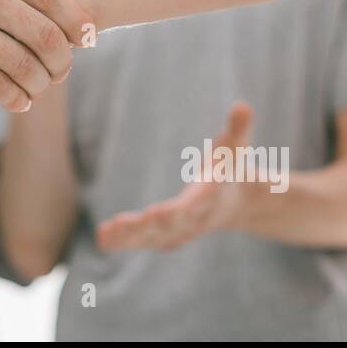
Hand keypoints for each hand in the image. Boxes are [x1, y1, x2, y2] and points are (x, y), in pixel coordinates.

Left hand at [95, 102, 254, 251]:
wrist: (242, 202)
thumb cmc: (232, 165)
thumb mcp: (237, 145)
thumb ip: (239, 128)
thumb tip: (243, 105)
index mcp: (213, 195)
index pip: (197, 203)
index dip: (179, 209)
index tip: (158, 213)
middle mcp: (198, 217)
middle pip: (172, 224)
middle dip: (148, 225)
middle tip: (124, 224)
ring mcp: (184, 229)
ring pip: (156, 236)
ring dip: (131, 236)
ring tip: (105, 233)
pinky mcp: (171, 234)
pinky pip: (147, 240)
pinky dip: (126, 241)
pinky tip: (103, 239)